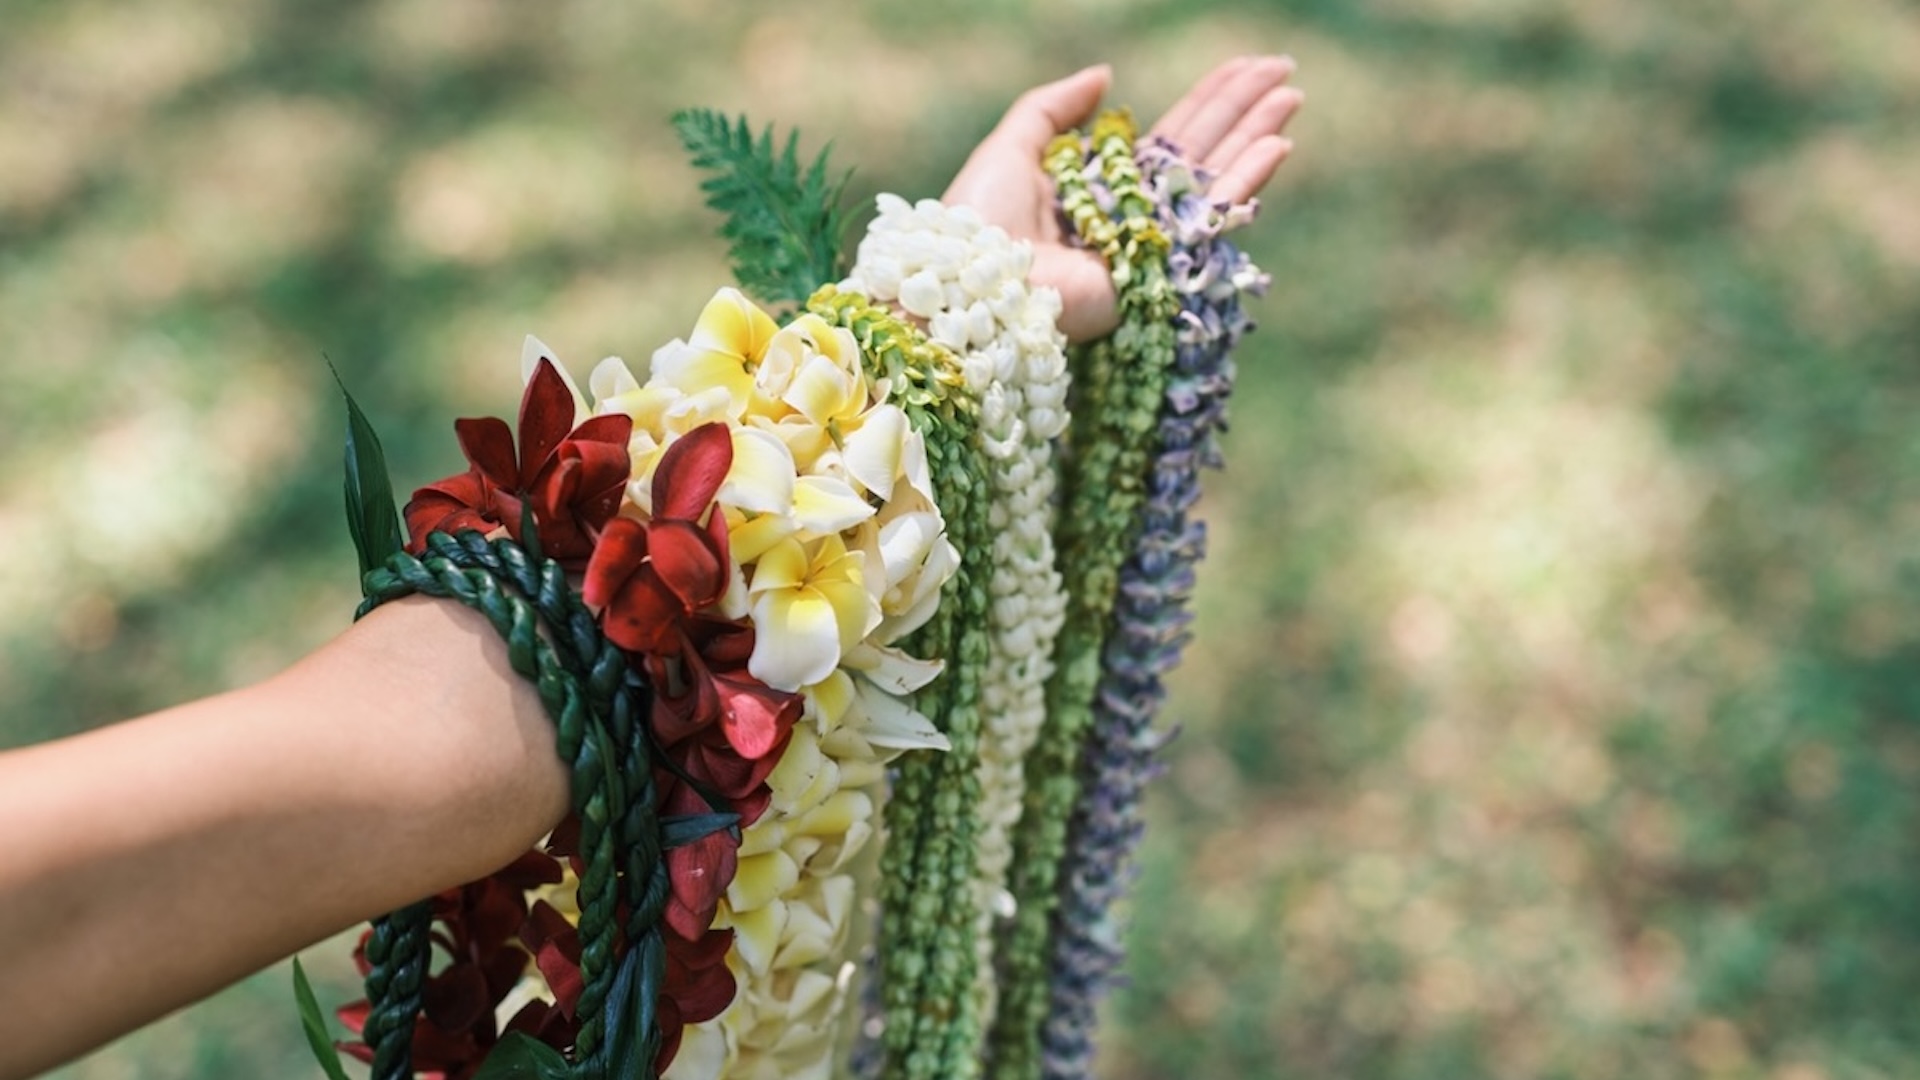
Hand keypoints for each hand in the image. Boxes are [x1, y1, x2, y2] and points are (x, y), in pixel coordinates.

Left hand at [942, 56, 1302, 341]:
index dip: (1208, 100)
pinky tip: (1275, 146)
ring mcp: (1149, 242)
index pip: (1169, 136)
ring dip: (1254, 135)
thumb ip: (1054, 106)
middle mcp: (1131, 214)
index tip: (1245, 67)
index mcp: (1100, 186)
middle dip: (1242, 110)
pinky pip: (1209, 216)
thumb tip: (1105, 73)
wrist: (977, 283)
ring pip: (1213, 177)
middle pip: (1200, 151)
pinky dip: (1243, 180)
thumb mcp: (1012, 145)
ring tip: (1291, 98)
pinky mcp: (1158, 267)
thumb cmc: (982, 219)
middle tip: (1284, 69)